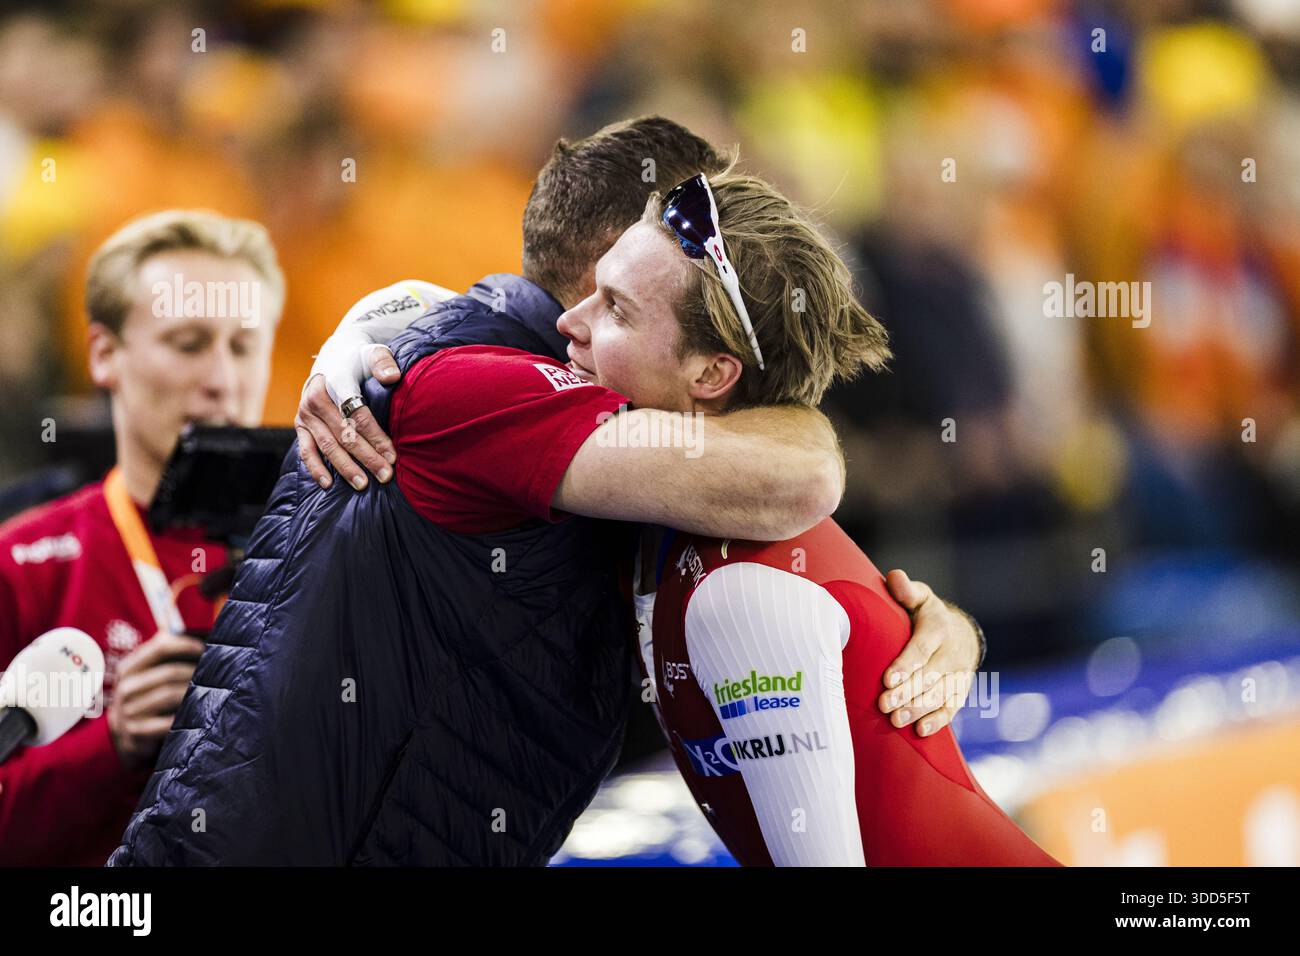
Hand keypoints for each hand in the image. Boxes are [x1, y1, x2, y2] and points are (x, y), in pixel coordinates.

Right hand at [107, 632, 205, 770]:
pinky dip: (183, 716)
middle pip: (169, 673)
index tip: (203, 648)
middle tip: (212, 674)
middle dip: (194, 672)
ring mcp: (128, 711)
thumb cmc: (146, 696)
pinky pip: (167, 722)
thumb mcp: (147, 673)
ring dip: (192, 693)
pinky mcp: (136, 732)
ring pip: (170, 695)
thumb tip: (176, 624)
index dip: (186, 645)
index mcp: (128, 668)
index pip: (159, 646)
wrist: (125, 734)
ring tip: (207, 692)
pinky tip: (194, 714)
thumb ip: (161, 650)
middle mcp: (125, 688)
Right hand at [295, 346, 400, 490]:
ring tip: (363, 484)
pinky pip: (306, 450)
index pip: (358, 416)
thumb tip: (392, 377)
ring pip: (328, 445)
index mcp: (335, 383)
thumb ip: (383, 362)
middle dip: (366, 458)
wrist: (333, 357)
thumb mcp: (373, 353)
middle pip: (344, 435)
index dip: (376, 438)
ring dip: (346, 467)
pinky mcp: (300, 424)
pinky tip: (328, 484)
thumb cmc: (358, 359)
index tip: (392, 456)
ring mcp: (305, 414)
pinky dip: (316, 467)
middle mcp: (315, 399)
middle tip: (386, 476)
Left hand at [877, 570, 980, 736]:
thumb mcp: (920, 598)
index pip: (922, 648)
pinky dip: (938, 720)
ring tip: (896, 720)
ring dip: (918, 709)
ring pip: (939, 694)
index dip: (906, 664)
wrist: (962, 633)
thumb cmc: (928, 615)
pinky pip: (951, 708)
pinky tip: (921, 731)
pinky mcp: (960, 691)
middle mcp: (952, 653)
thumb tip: (895, 577)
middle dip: (907, 692)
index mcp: (938, 628)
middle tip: (885, 705)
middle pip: (929, 676)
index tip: (888, 679)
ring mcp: (958, 674)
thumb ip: (906, 590)